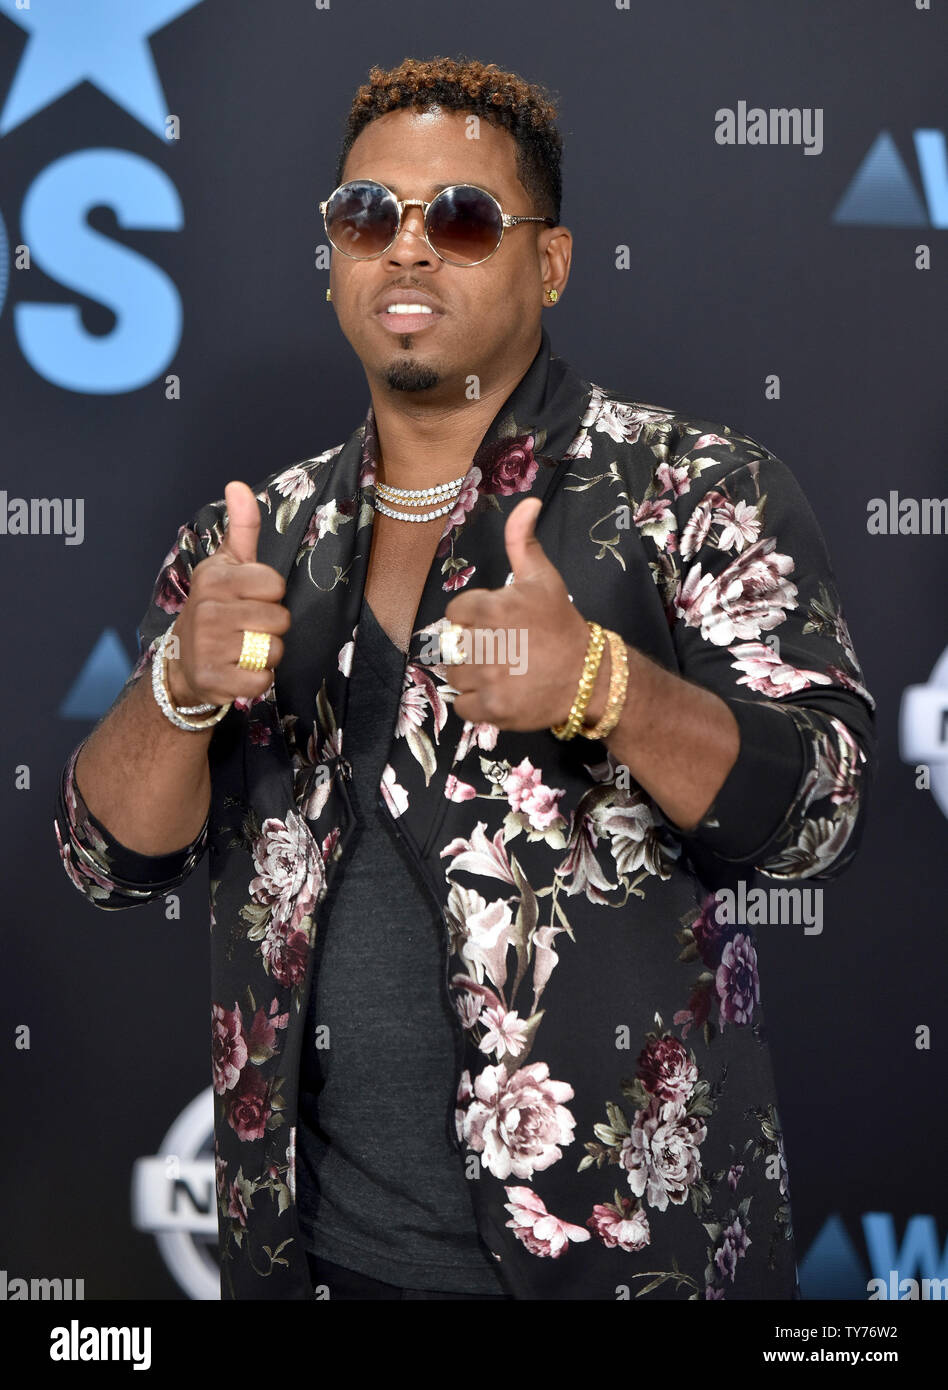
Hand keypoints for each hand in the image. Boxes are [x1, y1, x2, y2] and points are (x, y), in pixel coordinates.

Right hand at [166, 481, 291, 707]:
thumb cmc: (216, 607)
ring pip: (274, 650)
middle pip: (280, 619)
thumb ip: (242, 527)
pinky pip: (262, 681)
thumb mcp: (227, 565)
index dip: (270, 595)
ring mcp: (208, 645)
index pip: (275, 584)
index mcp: (216, 578)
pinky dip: (257, 680)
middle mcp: (208, 609)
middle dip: (271, 627)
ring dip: (266, 655)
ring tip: (242, 649)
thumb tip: (238, 485)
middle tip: (247, 628)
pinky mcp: (213, 678)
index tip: (250, 599)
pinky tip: (238, 670)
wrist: (182, 662)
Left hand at [443, 497, 607, 731]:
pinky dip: (476, 703)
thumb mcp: (544, 578)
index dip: (472, 617)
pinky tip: (498, 692)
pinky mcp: (493, 708)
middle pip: (455, 645)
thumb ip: (523, 541)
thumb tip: (527, 502)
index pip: (455, 612)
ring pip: (455, 674)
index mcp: (493, 608)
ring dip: (473, 675)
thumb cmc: (561, 625)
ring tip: (501, 671)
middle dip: (474, 647)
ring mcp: (489, 679)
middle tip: (502, 650)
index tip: (494, 623)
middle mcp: (487, 643)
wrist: (589, 675)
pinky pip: (462, 705)